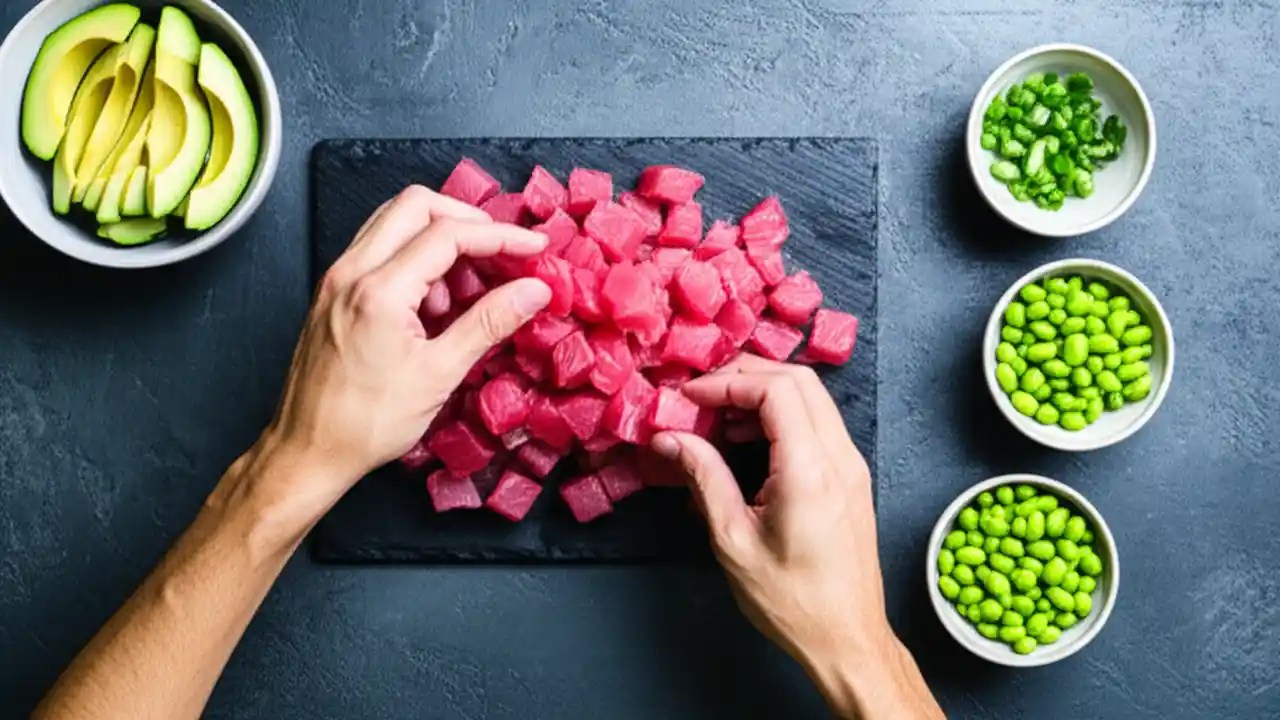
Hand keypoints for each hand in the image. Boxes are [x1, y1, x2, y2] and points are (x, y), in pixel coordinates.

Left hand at [251, 185, 549, 520]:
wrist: (307, 452)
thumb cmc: (367, 424)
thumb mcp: (439, 374)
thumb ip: (489, 323)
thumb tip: (533, 291)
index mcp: (378, 290)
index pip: (448, 233)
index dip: (500, 236)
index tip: (533, 248)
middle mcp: (350, 272)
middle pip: (416, 205)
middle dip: (468, 221)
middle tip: (501, 253)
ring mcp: (336, 280)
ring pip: (394, 222)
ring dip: (439, 237)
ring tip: (468, 288)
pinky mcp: (332, 293)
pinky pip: (378, 250)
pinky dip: (414, 259)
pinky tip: (434, 304)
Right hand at [650, 355, 940, 718]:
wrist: (848, 639)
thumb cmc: (791, 602)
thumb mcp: (733, 540)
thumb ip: (703, 478)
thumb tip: (670, 438)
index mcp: (811, 471)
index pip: (776, 389)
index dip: (727, 382)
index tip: (689, 397)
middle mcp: (840, 457)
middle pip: (798, 379)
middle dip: (744, 375)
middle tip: (699, 394)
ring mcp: (851, 464)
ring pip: (810, 396)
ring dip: (762, 392)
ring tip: (715, 414)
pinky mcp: (849, 476)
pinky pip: (817, 422)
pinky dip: (780, 414)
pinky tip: (745, 436)